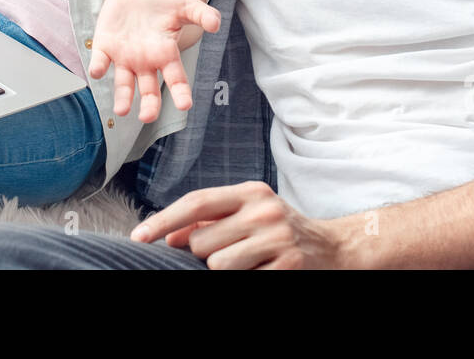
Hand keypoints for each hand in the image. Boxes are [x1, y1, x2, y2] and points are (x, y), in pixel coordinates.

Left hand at [88, 0, 220, 122]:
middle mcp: (145, 61)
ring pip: (123, 83)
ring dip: (122, 97)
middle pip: (149, 89)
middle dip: (149, 104)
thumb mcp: (185, 5)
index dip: (180, 92)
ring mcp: (124, 56)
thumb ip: (201, 14)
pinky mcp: (105, 46)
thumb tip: (216, 24)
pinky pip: (100, 61)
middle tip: (147, 117)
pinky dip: (98, 67)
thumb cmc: (165, 3)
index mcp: (166, 53)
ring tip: (121, 110)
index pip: (176, 78)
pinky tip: (97, 71)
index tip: (185, 105)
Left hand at [129, 181, 345, 268]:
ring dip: (223, 271)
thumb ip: (211, 222)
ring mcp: (277, 238)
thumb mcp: (249, 216)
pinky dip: (246, 279)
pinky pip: (242, 280)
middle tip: (231, 252)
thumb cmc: (280, 232)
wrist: (335, 248)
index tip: (138, 236)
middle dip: (203, 255)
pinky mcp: (288, 265)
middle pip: (201, 243)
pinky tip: (263, 271)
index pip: (196, 203)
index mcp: (250, 192)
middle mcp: (263, 210)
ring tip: (248, 263)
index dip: (163, 220)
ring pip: (217, 265)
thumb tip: (169, 237)